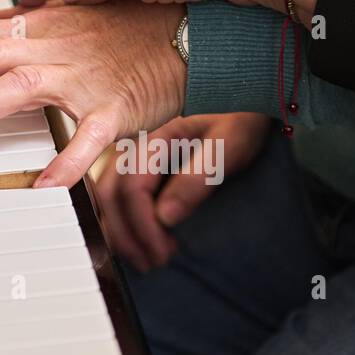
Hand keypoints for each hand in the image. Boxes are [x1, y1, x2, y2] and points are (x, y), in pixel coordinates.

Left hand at [0, 1, 186, 188]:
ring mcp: (83, 80)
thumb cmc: (133, 25)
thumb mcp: (72, 14)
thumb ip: (24, 19)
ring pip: (21, 90)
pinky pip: (88, 140)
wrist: (192, 30)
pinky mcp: (115, 109)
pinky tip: (42, 185)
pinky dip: (66, 162)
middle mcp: (53, 49)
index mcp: (39, 28)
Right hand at [96, 113, 270, 271]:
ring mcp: (135, 151)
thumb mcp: (228, 144)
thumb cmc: (240, 113)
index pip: (132, 188)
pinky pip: (121, 193)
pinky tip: (146, 238)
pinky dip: (126, 220)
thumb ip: (197, 178)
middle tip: (151, 264)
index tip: (162, 252)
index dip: (142, 225)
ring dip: (122, 231)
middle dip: (126, 235)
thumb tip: (164, 216)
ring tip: (147, 259)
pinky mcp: (143, 161)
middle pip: (110, 195)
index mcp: (155, 137)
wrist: (245, 90)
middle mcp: (136, 143)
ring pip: (109, 196)